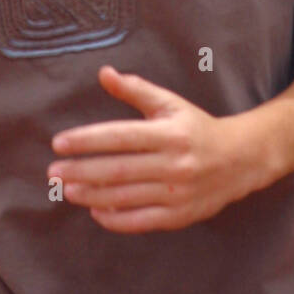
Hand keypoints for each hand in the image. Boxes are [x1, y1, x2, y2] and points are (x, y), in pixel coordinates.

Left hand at [48, 65, 267, 233]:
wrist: (241, 160)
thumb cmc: (197, 128)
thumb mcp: (170, 104)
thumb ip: (136, 90)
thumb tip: (104, 73)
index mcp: (169, 133)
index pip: (120, 137)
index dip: (87, 140)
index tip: (59, 143)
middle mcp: (174, 163)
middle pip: (118, 169)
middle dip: (81, 171)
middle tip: (52, 172)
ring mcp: (177, 192)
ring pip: (126, 196)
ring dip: (91, 195)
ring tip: (66, 189)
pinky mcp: (180, 215)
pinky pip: (140, 220)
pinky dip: (115, 218)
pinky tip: (95, 209)